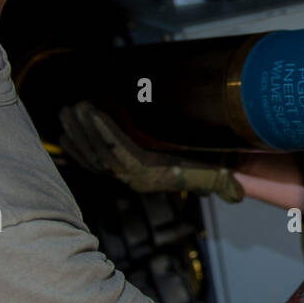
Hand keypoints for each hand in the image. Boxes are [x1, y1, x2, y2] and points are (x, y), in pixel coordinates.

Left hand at [58, 101, 243, 203]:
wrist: (197, 179)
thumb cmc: (203, 170)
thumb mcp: (212, 174)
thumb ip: (222, 183)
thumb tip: (239, 196)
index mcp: (146, 176)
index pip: (119, 153)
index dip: (102, 132)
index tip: (92, 110)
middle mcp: (129, 179)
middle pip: (99, 153)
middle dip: (83, 130)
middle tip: (72, 106)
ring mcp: (119, 176)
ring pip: (90, 157)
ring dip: (76, 135)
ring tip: (67, 111)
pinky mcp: (113, 172)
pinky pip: (87, 163)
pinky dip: (74, 149)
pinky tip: (64, 133)